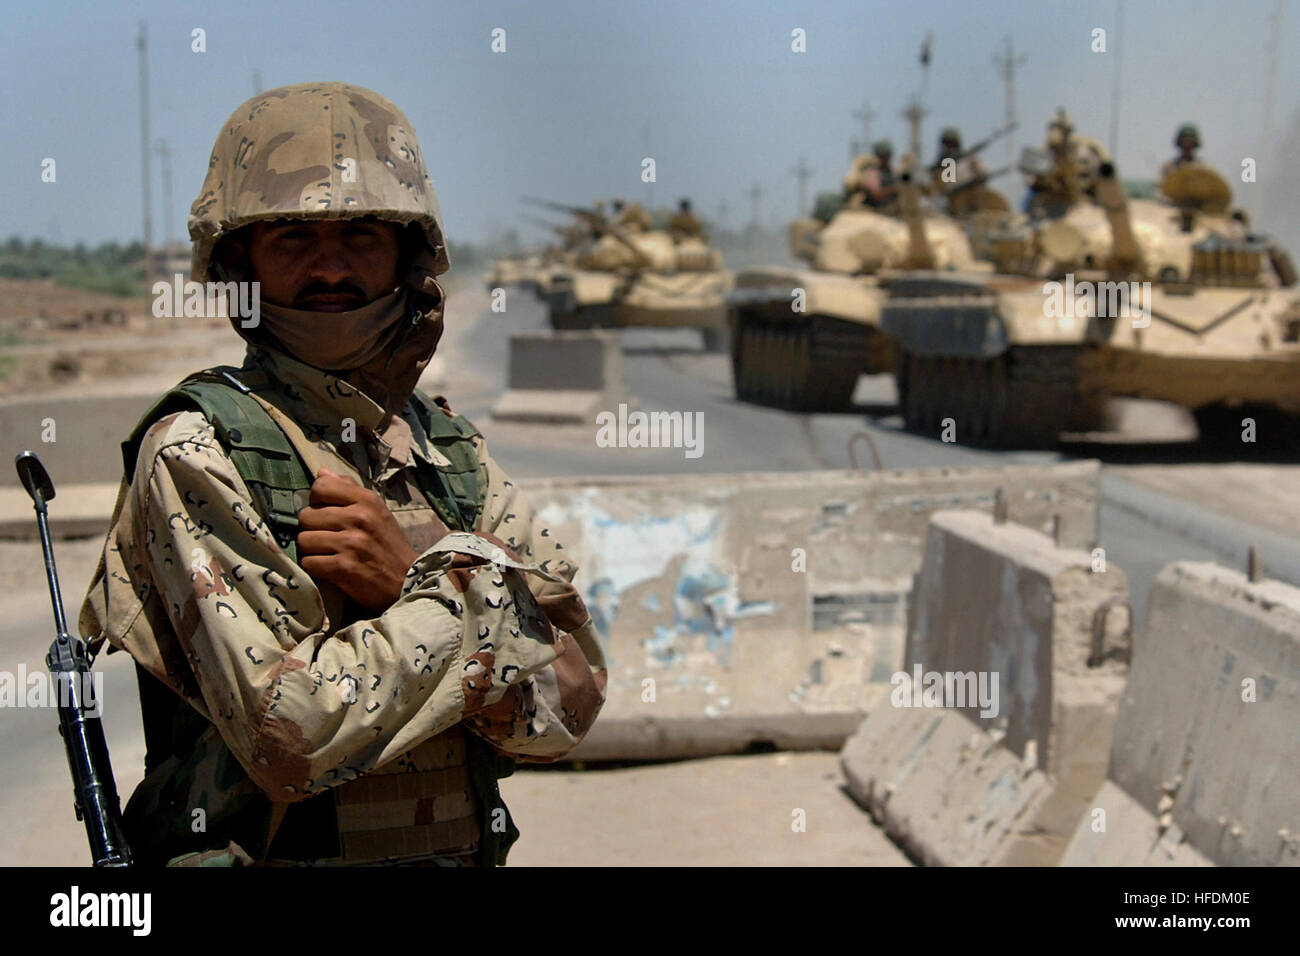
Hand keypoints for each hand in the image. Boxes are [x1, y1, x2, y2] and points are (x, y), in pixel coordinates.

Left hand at [296, 467, 418, 612]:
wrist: (406, 580)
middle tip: (327, 538)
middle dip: (312, 529)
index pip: (320, 487)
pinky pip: (309, 562)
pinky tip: (329, 568)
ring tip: (328, 553)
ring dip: (312, 550)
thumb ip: (348, 489)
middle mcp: (359, 518)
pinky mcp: (343, 567)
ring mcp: (351, 543)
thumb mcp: (376, 511)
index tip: (326, 513)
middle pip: (306, 516)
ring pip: (304, 540)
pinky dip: (315, 568)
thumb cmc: (387, 544)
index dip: (316, 501)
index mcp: (367, 500)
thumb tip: (322, 472)